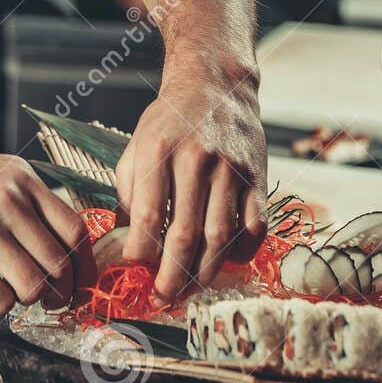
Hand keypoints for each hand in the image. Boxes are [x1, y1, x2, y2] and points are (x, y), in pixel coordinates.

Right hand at [0, 152, 93, 314]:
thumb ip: (32, 202)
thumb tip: (67, 245)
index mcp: (22, 180)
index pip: (74, 229)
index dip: (84, 263)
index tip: (83, 281)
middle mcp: (7, 201)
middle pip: (58, 263)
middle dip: (62, 291)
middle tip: (56, 299)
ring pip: (32, 286)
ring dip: (31, 299)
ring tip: (19, 292)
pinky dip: (1, 305)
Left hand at [115, 67, 266, 300]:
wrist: (216, 84)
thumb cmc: (169, 122)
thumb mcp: (136, 146)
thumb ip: (128, 194)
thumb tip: (123, 246)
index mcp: (158, 151)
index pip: (147, 214)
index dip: (139, 251)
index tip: (134, 267)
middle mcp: (197, 160)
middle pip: (184, 233)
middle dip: (171, 276)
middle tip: (162, 298)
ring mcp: (231, 170)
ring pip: (220, 237)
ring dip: (204, 274)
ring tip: (188, 292)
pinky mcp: (258, 177)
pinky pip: (255, 227)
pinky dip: (241, 254)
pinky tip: (225, 264)